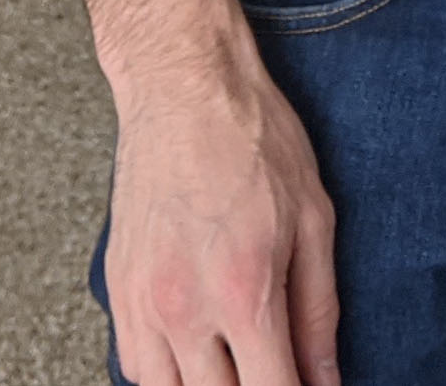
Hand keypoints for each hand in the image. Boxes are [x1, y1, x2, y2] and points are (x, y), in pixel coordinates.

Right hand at [103, 51, 342, 385]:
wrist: (184, 88)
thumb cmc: (255, 140)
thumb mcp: (314, 220)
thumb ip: (319, 311)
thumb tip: (328, 377)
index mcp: (245, 293)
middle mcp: (186, 310)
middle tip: (275, 366)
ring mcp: (143, 304)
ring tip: (238, 363)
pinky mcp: (117, 291)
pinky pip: (134, 367)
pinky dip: (166, 375)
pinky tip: (196, 358)